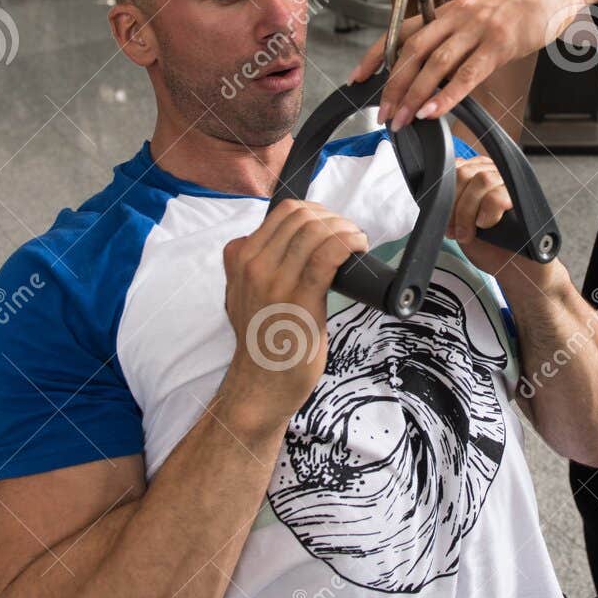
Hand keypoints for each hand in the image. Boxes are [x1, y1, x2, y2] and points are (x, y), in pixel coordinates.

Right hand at [219, 200, 369, 428]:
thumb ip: (257, 265)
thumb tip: (289, 242)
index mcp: (239, 258)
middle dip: (333, 219)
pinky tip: (358, 248)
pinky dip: (348, 243)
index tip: (331, 227)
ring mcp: (274, 281)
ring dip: (344, 230)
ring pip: (315, 230)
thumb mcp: (243, 294)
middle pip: (301, 216)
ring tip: (356, 243)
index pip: (283, 212)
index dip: (316, 213)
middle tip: (348, 236)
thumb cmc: (262, 342)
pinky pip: (328, 254)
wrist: (259, 385)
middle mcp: (253, 264)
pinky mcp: (299, 299)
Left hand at [347, 0, 574, 129]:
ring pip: (435, 64)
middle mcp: (455, 16)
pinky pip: (467, 74)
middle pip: (412, 52)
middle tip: (384, 113)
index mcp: (445, 11)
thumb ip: (451, 42)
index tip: (358, 77)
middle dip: (393, 86)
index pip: (399, 32)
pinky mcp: (499, 44)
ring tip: (403, 119)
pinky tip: (433, 111)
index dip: (375, 55)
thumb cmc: (514, 10)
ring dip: (415, 96)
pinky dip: (446, 95)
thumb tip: (428, 78)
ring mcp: (477, 29)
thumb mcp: (474, 19)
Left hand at [446, 155, 554, 286]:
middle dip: (453, 204)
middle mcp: (494, 172)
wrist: (514, 268)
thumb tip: (433, 192)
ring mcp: (510, 182)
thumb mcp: (459, 223)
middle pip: (464, 172)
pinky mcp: (524, 197)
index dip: (444, 192)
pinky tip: (486, 225)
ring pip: (482, 180)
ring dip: (467, 211)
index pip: (454, 167)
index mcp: (477, 174)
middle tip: (453, 231)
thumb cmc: (489, 246)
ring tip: (468, 233)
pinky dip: (487, 212)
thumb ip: (449, 203)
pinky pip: (498, 195)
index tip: (441, 219)